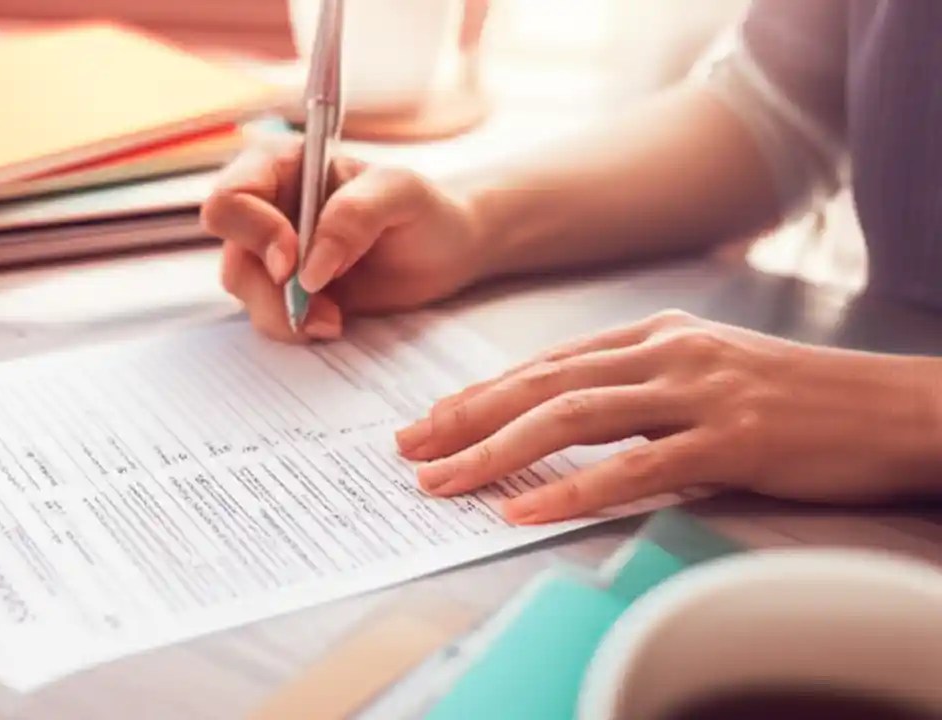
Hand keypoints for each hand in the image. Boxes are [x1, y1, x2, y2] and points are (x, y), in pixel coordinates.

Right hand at [200, 137, 484, 341]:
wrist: (445, 255)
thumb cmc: (424, 209)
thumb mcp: (402, 194)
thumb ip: (354, 215)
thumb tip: (309, 267)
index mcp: (284, 166)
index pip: (232, 196)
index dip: (253, 231)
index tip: (291, 261)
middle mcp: (269, 207)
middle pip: (231, 249)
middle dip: (269, 286)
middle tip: (316, 301)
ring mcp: (272, 252)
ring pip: (244, 289)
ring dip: (284, 313)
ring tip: (334, 317)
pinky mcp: (285, 291)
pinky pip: (266, 315)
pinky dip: (295, 328)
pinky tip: (332, 321)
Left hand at [395, 310, 941, 523]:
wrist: (892, 407)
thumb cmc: (798, 399)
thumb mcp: (709, 372)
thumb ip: (641, 384)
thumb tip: (568, 412)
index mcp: (657, 334)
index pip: (548, 363)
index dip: (483, 392)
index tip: (432, 419)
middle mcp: (668, 353)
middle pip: (543, 383)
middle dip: (466, 417)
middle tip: (410, 448)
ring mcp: (698, 393)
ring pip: (571, 417)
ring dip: (496, 451)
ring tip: (444, 481)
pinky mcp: (729, 440)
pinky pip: (633, 468)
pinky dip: (569, 489)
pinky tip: (523, 509)